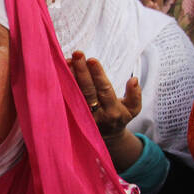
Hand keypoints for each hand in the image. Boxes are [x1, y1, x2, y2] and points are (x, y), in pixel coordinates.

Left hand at [69, 52, 143, 170]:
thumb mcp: (133, 110)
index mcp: (112, 112)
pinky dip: (62, 87)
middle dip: (82, 72)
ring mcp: (82, 118)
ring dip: (70, 78)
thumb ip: (135, 95)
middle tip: (77, 54)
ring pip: (74, 96)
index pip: (104, 90)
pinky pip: (66, 101)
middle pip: (87, 92)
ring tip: (67, 61)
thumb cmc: (119, 117)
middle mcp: (97, 116)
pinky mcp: (72, 119)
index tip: (91, 59)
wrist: (106, 138)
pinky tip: (59, 73)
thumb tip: (134, 79)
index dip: (98, 75)